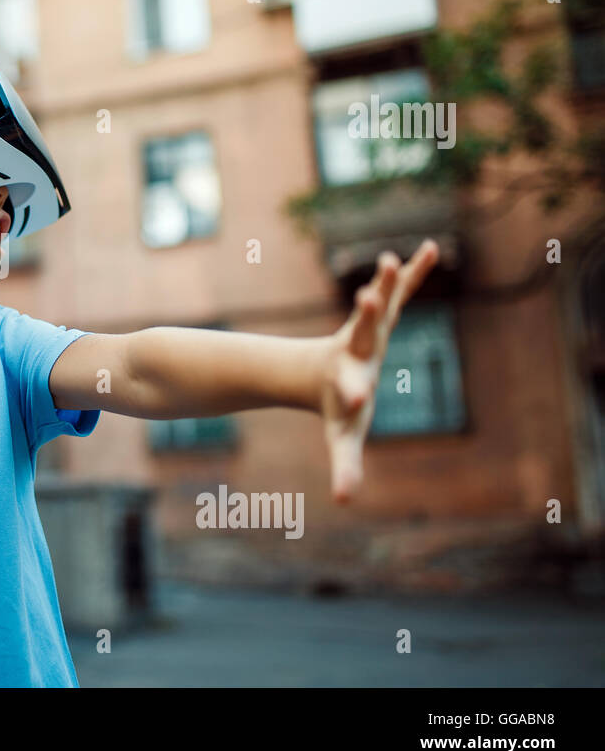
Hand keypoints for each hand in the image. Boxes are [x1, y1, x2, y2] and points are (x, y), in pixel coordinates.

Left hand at [321, 239, 438, 502]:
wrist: (317, 373)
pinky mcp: (382, 314)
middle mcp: (355, 350)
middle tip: (364, 298)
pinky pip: (402, 292)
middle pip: (359, 332)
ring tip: (391, 259)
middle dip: (364, 317)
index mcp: (347, 381)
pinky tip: (433, 248)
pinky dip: (416, 272)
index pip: (350, 390)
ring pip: (378, 303)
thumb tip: (343, 502)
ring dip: (387, 282)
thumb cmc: (337, 409)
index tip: (355, 397)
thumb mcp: (343, 437)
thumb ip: (344, 467)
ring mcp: (367, 329)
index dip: (353, 395)